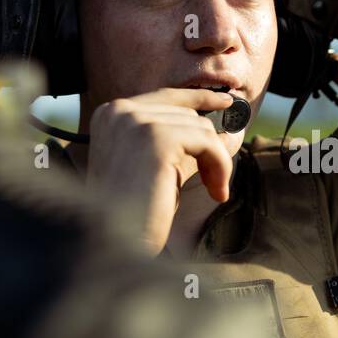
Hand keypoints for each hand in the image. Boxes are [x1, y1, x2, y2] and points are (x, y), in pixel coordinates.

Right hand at [84, 88, 234, 254]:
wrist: (115, 242)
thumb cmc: (136, 211)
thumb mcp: (155, 166)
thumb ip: (178, 142)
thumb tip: (220, 130)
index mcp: (111, 115)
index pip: (166, 95)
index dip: (199, 97)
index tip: (227, 102)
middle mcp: (118, 111)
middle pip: (187, 113)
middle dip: (209, 147)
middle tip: (215, 182)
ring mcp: (135, 121)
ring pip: (201, 128)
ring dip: (216, 161)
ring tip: (214, 190)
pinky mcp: (156, 138)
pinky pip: (207, 142)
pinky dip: (220, 166)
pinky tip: (216, 192)